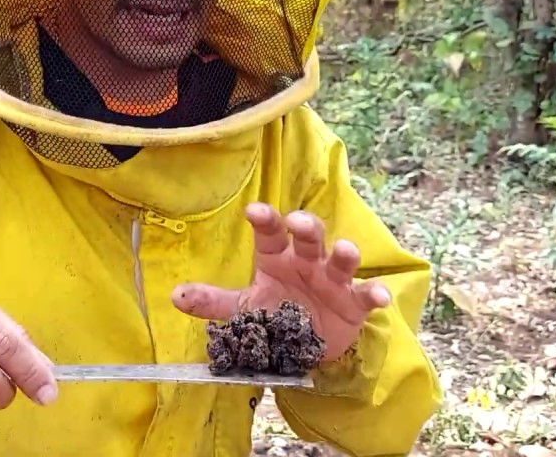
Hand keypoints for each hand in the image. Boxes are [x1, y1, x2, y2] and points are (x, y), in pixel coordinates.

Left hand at [171, 202, 390, 363]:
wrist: (307, 344)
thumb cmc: (275, 311)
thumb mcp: (244, 308)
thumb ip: (213, 302)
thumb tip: (176, 295)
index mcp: (277, 258)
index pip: (269, 233)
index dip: (265, 220)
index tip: (255, 210)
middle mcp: (307, 261)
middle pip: (310, 235)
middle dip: (307, 227)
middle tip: (299, 223)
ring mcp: (334, 280)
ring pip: (342, 259)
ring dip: (345, 253)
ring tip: (345, 250)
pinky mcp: (355, 303)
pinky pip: (367, 295)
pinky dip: (374, 294)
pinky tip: (379, 297)